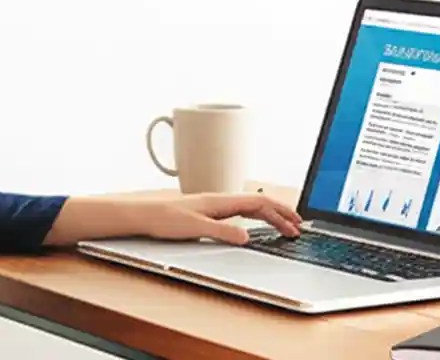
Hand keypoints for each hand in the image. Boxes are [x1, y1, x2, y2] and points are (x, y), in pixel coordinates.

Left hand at [136, 192, 302, 244]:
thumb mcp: (195, 227)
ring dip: (269, 215)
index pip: (258, 203)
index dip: (279, 213)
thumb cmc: (163, 217)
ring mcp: (214, 206)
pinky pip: (239, 212)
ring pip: (249, 207)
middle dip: (280, 213)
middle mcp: (220, 201)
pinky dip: (254, 217)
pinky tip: (254, 225)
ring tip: (282, 224)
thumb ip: (222, 232)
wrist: (142, 214)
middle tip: (297, 226)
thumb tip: (247, 237)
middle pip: (258, 204)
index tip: (294, 224)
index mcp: (221, 201)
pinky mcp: (207, 213)